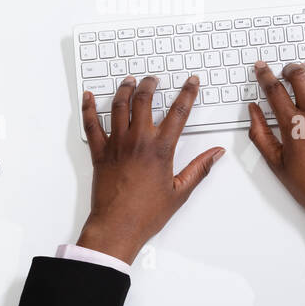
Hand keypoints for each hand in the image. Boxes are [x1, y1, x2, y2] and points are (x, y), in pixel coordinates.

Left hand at [78, 74, 224, 263]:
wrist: (117, 226)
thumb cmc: (146, 213)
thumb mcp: (180, 191)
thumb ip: (200, 168)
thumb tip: (216, 153)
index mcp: (160, 149)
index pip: (178, 112)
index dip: (187, 93)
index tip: (191, 82)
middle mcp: (138, 141)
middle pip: (144, 100)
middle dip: (150, 84)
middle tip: (154, 79)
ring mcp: (117, 144)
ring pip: (119, 106)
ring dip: (125, 89)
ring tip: (130, 81)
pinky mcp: (100, 152)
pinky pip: (91, 124)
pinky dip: (88, 108)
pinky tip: (88, 97)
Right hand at [247, 61, 304, 228]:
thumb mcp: (275, 161)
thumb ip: (260, 133)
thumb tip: (253, 111)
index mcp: (293, 126)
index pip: (275, 90)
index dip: (265, 75)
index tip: (261, 69)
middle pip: (300, 77)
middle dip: (289, 69)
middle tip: (285, 71)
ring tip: (304, 72)